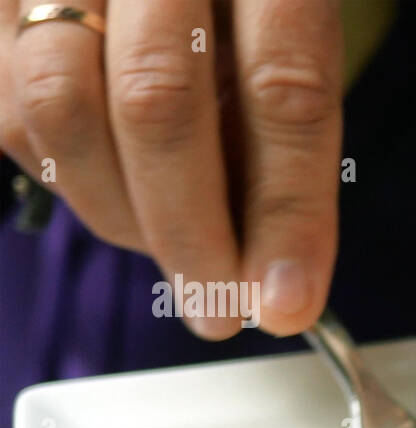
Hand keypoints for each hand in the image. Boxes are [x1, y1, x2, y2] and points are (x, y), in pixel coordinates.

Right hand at [0, 0, 342, 337]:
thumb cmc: (239, 3)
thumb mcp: (287, 45)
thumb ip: (284, 136)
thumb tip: (277, 275)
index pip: (285, 89)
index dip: (287, 210)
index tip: (288, 303)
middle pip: (158, 102)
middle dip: (191, 233)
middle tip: (221, 308)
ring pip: (61, 105)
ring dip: (123, 214)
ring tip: (176, 249)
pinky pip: (10, 114)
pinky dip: (70, 178)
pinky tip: (120, 189)